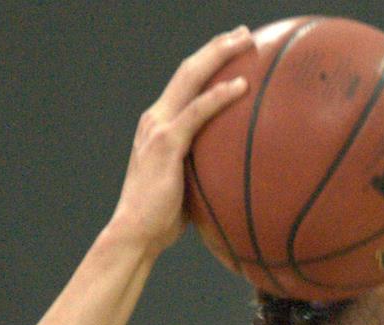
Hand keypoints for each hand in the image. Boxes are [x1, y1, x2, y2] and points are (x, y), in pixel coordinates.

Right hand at [103, 26, 254, 256]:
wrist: (137, 233)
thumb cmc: (165, 219)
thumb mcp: (190, 186)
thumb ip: (207, 170)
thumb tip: (239, 176)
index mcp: (160, 124)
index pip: (186, 83)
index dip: (208, 62)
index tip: (232, 48)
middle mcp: (156, 118)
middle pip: (189, 70)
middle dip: (217, 47)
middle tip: (244, 33)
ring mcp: (159, 127)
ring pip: (191, 79)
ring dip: (219, 57)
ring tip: (247, 43)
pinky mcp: (167, 143)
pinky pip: (198, 112)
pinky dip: (220, 96)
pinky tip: (242, 86)